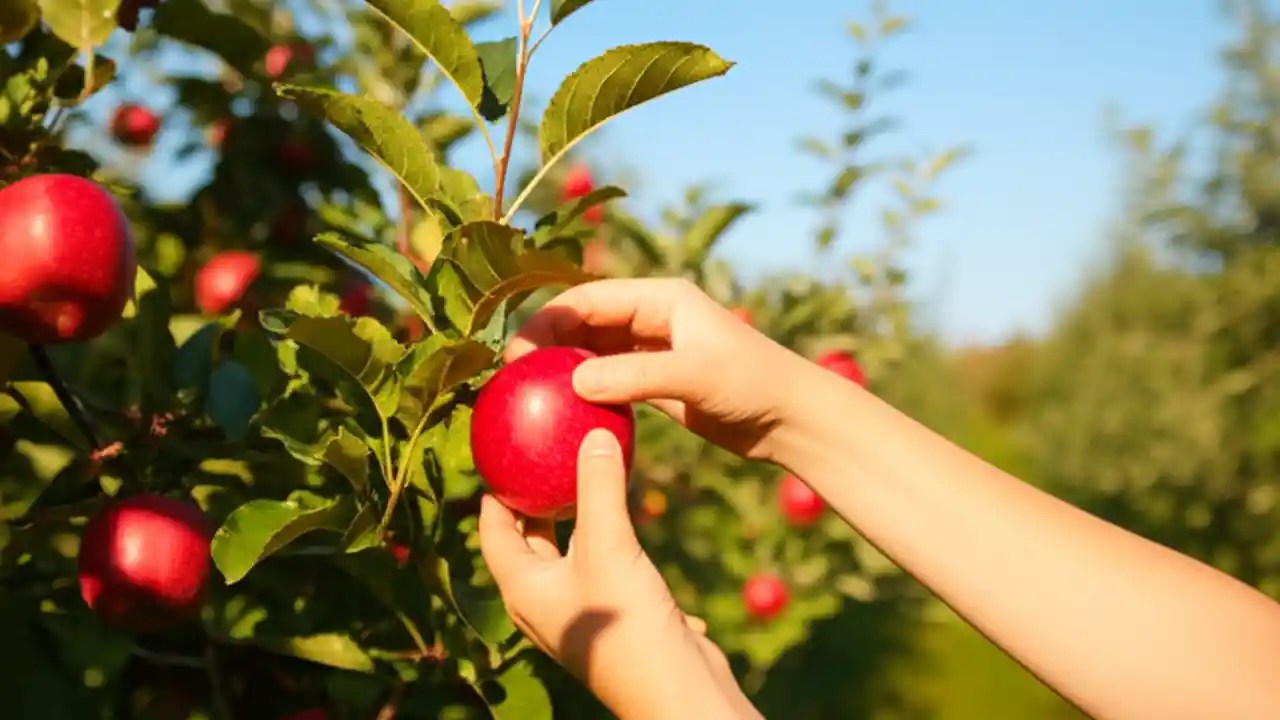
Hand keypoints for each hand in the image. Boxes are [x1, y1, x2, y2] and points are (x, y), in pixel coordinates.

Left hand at [478, 428, 758, 719]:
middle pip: (528, 541)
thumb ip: (598, 488)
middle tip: (546, 454)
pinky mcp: (613, 617)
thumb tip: (593, 432)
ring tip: (586, 474)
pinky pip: (602, 567)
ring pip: (569, 553)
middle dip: (536, 501)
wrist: (675, 688)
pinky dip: (609, 538)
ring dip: (577, 518)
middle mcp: (544, 602)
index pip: (493, 531)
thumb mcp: (608, 545)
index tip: (503, 453)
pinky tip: (629, 514)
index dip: (494, 491)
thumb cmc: (626, 622)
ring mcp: (580, 612)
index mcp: (523, 589)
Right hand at [506, 278, 808, 460]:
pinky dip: (586, 394)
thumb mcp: (692, 376)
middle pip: (585, 323)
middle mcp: (654, 318)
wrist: (791, 417)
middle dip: (547, 344)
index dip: (548, 320)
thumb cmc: (751, 385)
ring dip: (563, 370)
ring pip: (594, 353)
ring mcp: (654, 350)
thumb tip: (575, 382)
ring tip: (527, 396)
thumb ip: (634, 377)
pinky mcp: (659, 381)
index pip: (589, 299)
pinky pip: (610, 382)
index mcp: (661, 298)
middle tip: (512, 376)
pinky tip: (562, 416)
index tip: (517, 351)